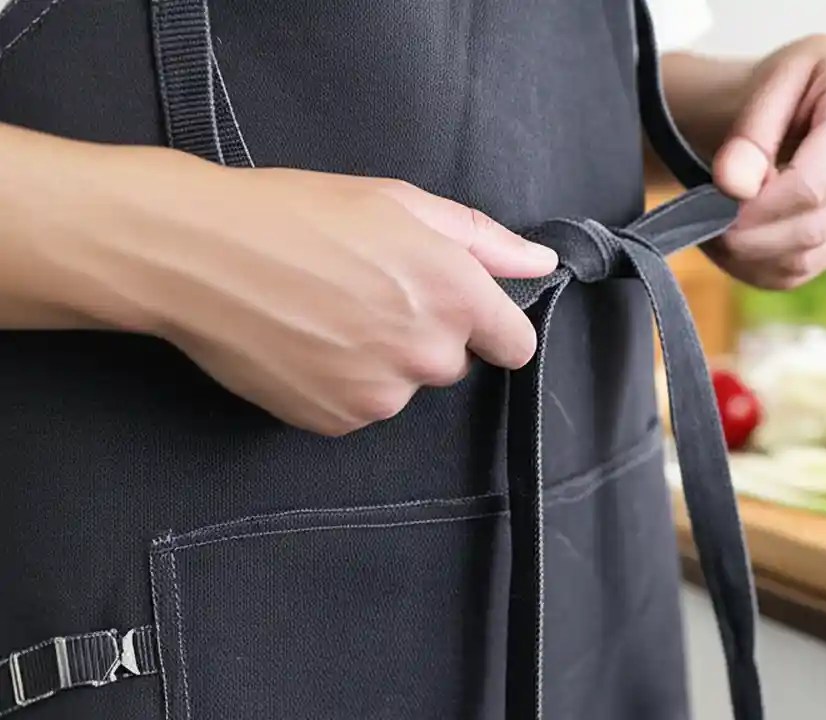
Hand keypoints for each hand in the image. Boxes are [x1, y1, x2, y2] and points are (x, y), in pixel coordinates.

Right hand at [16, 140, 555, 435]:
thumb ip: (484, 240)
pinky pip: (360, 407)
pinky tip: (306, 341)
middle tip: (368, 291)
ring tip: (326, 312)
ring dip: (382, 360)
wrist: (199, 256)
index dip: (493, 327)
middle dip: (426, 334)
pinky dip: (342, 383)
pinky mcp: (337, 420)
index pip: (517, 344)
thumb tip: (540, 263)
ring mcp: (381, 395)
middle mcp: (428, 354)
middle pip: (454, 362)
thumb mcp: (400, 203)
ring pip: (404, 386)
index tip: (464, 313)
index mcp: (455, 295)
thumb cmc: (297, 214)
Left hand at [706, 36, 825, 289]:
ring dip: (747, 255)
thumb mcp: (767, 84)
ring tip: (709, 226)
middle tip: (701, 221)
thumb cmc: (789, 86)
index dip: (759, 206)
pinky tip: (730, 242)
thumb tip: (734, 185)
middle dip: (749, 235)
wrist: (809, 102)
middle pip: (813, 227)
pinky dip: (755, 266)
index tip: (714, 202)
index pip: (812, 184)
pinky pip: (801, 271)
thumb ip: (750, 134)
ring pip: (806, 257)